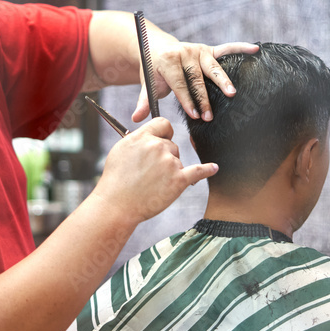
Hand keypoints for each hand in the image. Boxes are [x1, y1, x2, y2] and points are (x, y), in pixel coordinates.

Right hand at [91, 118, 217, 223]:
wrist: (117, 206)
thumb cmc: (116, 181)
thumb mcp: (121, 150)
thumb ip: (138, 139)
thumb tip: (150, 136)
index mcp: (142, 137)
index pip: (163, 124)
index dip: (164, 133)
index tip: (161, 141)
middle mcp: (157, 146)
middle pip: (172, 145)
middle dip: (165, 157)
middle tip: (149, 174)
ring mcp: (170, 163)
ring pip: (178, 161)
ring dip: (170, 171)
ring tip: (152, 184)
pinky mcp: (179, 180)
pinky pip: (198, 171)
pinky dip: (207, 170)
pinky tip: (214, 168)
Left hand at [132, 41, 259, 122]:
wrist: (156, 47)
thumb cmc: (154, 70)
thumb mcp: (147, 83)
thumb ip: (144, 101)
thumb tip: (136, 119)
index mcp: (168, 61)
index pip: (179, 83)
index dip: (186, 99)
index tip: (194, 115)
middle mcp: (184, 53)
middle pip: (196, 78)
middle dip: (204, 98)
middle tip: (209, 116)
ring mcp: (198, 49)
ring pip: (212, 67)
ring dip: (222, 81)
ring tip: (232, 93)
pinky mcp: (208, 48)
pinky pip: (226, 48)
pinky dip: (241, 47)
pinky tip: (255, 49)